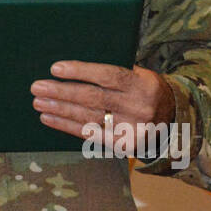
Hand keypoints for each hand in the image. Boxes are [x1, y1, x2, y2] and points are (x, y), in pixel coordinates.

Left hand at [30, 61, 173, 141]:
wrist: (172, 119)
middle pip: (93, 98)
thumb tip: (75, 65)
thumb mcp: (140, 74)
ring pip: (88, 118)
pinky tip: (49, 118)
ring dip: (59, 110)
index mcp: (142, 84)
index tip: (56, 69)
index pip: (108, 76)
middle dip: (62, 92)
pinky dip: (66, 126)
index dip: (81, 72)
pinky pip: (90, 134)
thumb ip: (115, 71)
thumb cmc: (145, 90)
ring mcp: (131, 129)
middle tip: (38, 87)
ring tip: (38, 102)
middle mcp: (138, 107)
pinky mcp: (123, 146)